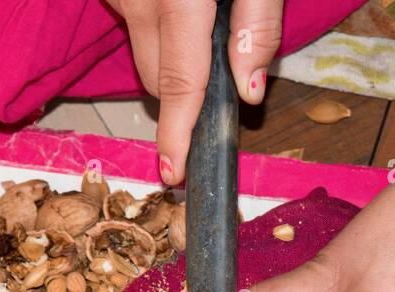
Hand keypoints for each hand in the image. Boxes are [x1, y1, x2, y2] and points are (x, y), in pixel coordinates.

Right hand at [107, 0, 282, 183]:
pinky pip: (136, 24)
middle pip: (159, 80)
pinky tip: (183, 0)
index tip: (173, 172)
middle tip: (226, 60)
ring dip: (172, 53)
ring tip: (205, 11)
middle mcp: (139, 1)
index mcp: (179, 1)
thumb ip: (258, 26)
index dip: (177, 135)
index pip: (180, 85)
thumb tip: (249, 90)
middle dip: (189, 90)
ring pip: (145, 54)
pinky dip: (157, 25)